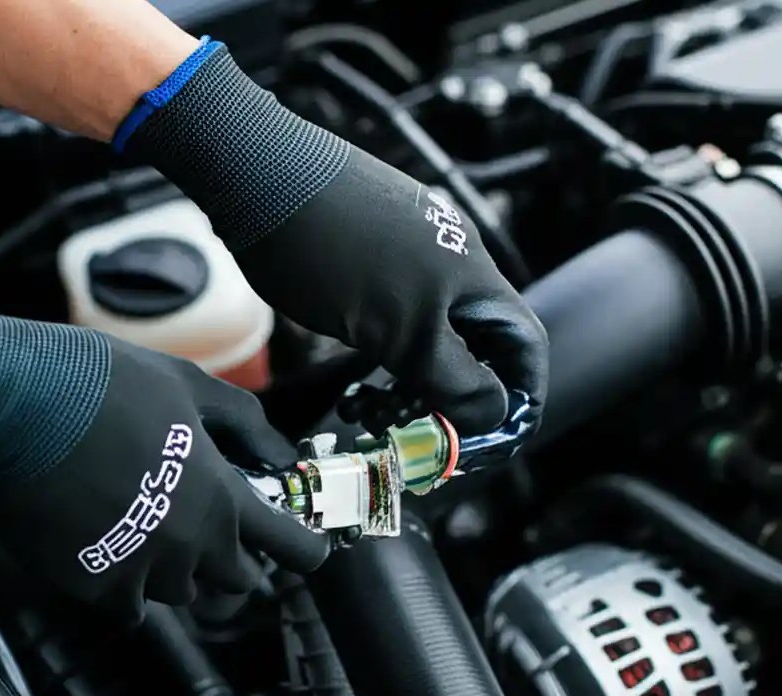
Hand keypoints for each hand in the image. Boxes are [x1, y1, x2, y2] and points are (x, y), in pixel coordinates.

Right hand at [0, 298, 328, 621]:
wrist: (14, 402)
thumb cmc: (103, 384)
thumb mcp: (188, 385)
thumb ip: (245, 424)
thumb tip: (282, 453)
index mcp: (221, 498)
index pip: (292, 550)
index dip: (306, 549)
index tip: (306, 547)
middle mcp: (187, 547)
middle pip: (235, 582)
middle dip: (234, 558)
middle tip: (212, 523)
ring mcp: (136, 572)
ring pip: (179, 593)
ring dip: (176, 568)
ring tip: (148, 520)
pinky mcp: (86, 585)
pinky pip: (126, 605)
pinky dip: (127, 584)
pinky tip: (110, 542)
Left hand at [121, 39, 546, 431]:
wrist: (257, 176)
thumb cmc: (331, 251)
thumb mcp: (399, 332)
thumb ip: (453, 376)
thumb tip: (493, 413)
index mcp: (472, 275)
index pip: (525, 345)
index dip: (519, 394)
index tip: (492, 433)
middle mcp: (449, 258)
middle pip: (475, 343)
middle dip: (452, 393)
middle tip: (417, 430)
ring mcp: (407, 250)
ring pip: (428, 333)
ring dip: (411, 379)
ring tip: (372, 408)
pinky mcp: (367, 250)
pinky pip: (392, 315)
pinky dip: (383, 353)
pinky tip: (354, 375)